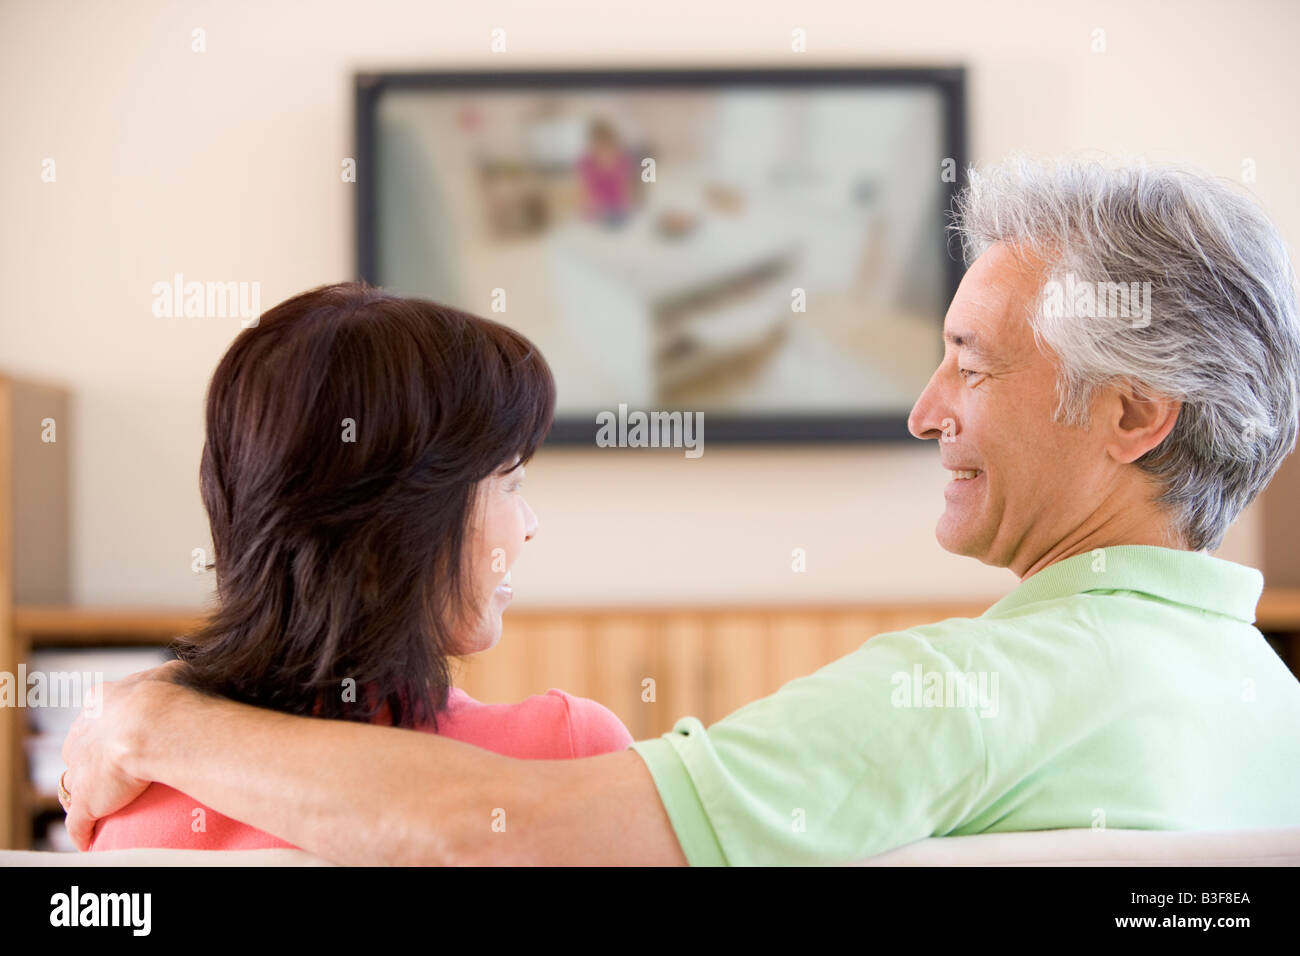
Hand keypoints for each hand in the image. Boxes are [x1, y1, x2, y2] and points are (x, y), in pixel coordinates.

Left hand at [59, 660, 184, 849]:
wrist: (155, 724)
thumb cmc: (170, 696)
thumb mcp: (171, 673)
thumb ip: (168, 675)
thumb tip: (180, 671)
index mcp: (99, 702)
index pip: (95, 716)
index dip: (107, 726)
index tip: (123, 734)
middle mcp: (83, 733)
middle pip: (80, 748)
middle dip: (92, 758)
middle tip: (117, 770)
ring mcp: (81, 768)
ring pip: (76, 782)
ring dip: (88, 792)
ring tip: (107, 804)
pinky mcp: (85, 800)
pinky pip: (78, 823)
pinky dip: (85, 831)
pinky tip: (94, 837)